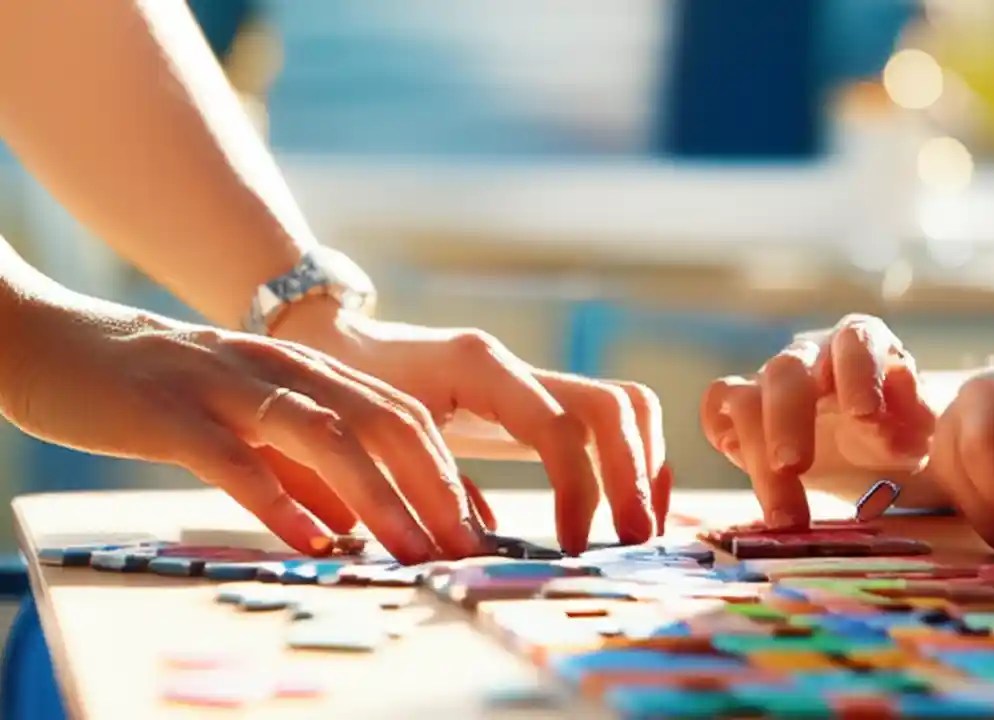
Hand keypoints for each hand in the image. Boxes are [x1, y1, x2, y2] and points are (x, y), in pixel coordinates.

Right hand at [0, 294, 484, 563]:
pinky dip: (279, 499)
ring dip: (377, 496)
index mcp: (303, 369)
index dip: (446, 469)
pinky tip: (312, 540)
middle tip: (466, 546)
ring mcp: (225, 386)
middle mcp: (278, 369)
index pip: (400, 414)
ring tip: (415, 550)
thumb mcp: (244, 424)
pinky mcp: (168, 413)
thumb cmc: (159, 392)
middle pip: (380, 420)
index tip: (478, 525)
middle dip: (432, 485)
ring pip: (322, 434)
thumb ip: (298, 466)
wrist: (54, 342)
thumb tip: (352, 521)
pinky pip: (233, 457)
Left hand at [273, 299, 667, 554]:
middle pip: (615, 406)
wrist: (334, 344)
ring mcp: (534, 378)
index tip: (572, 547)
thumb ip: (422, 488)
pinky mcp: (539, 400)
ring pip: (625, 406)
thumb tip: (478, 554)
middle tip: (631, 543)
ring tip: (638, 529)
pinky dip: (629, 460)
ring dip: (643, 466)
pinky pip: (607, 420)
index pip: (558, 426)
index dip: (578, 489)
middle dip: (633, 477)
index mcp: (478, 368)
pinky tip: (624, 507)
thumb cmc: (340, 392)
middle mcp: (518, 367)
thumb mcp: (370, 439)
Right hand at [700, 315, 934, 527]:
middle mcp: (810, 355)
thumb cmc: (898, 435)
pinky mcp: (741, 409)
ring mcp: (770, 380)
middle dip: (787, 418)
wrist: (876, 459)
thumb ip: (904, 426)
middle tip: (794, 465)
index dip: (856, 372)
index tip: (863, 415)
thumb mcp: (916, 435)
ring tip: (786, 515)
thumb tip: (875, 424)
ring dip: (758, 455)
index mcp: (861, 346)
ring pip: (745, 397)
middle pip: (786, 370)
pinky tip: (746, 474)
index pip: (854, 339)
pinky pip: (716, 407)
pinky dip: (721, 434)